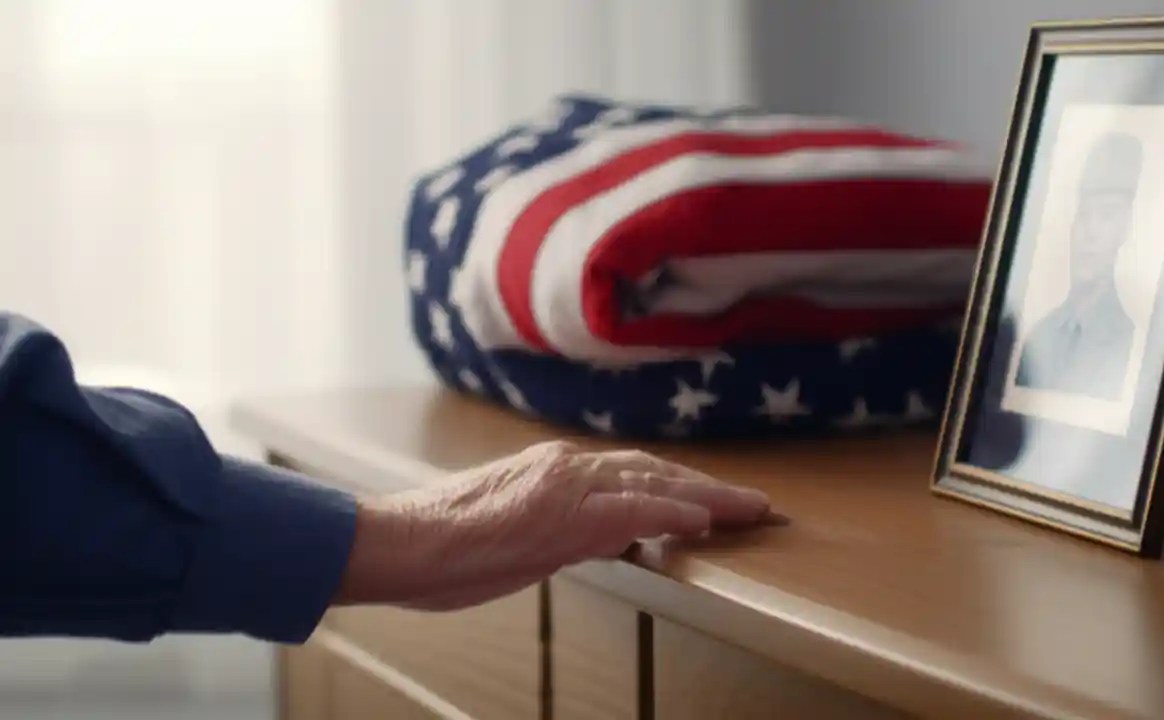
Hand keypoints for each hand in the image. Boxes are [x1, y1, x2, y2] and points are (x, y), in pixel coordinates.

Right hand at [333, 440, 769, 609]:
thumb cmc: (444, 547)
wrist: (400, 542)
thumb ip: (564, 530)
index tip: (716, 501)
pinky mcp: (560, 514)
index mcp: (554, 470)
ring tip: (753, 510)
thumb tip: (608, 541)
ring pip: (655, 482)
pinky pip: (632, 510)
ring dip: (709, 497)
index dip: (681, 485)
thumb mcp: (515, 535)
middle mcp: (567, 467)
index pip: (634, 472)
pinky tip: (708, 521)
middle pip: (656, 470)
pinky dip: (673, 512)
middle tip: (755, 503)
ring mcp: (565, 486)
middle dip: (708, 487)